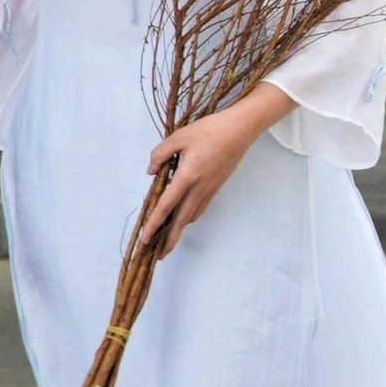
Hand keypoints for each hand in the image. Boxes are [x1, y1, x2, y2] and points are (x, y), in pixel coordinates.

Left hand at [138, 83, 295, 259]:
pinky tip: (183, 218)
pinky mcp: (216, 187)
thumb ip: (160, 154)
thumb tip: (150, 172)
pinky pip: (200, 208)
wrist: (240, 130)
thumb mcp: (179, 137)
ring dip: (178, 230)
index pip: (166, 206)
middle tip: (156, 256)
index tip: (145, 239)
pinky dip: (189, 217)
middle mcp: (199, 188)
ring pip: (191, 216)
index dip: (153, 224)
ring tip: (167, 240)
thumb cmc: (209, 130)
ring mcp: (210, 190)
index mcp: (187, 177)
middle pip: (180, 221)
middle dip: (168, 240)